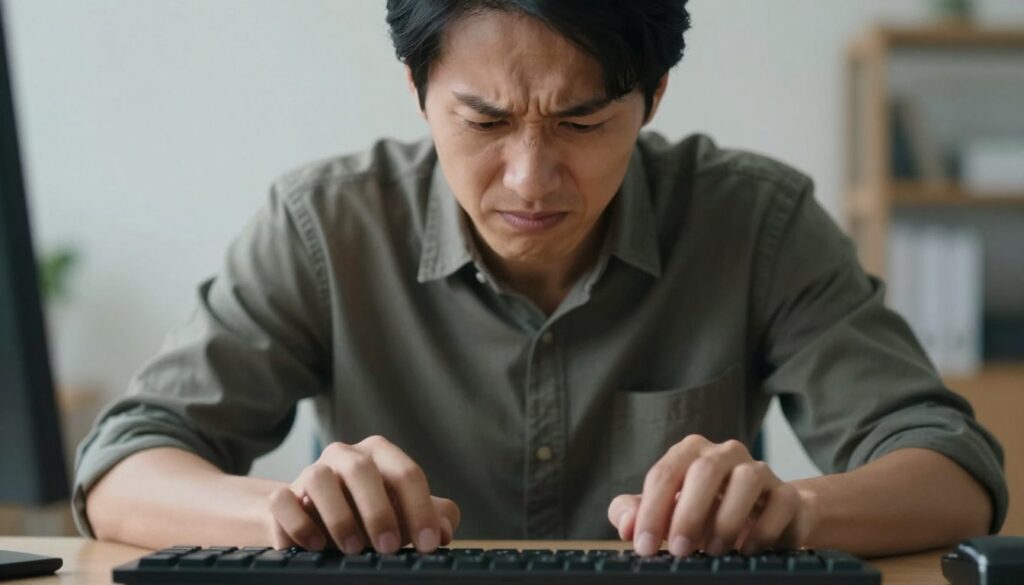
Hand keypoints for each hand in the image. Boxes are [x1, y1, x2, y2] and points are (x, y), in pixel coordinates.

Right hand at [265, 435, 459, 553]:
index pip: (407, 473)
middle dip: (378, 511)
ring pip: (319, 478)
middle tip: (389, 548)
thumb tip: (445, 529)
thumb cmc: (370, 514)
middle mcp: (345, 455)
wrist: (318, 519)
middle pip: (362, 469)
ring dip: (338, 516)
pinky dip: (298, 524)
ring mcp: (311, 471)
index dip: (421, 510)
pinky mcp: (283, 495)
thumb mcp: (403, 513)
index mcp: (380, 454)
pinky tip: (315, 546)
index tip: (428, 544)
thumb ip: (432, 516)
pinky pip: (283, 501)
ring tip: (353, 548)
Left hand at [608, 435, 811, 556]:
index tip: (644, 547)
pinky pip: (781, 502)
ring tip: (712, 549)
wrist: (762, 519)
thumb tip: (626, 525)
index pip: (664, 474)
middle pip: (705, 469)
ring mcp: (759, 470)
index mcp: (690, 453)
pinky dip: (764, 529)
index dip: (651, 511)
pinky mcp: (787, 494)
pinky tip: (747, 549)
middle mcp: (725, 454)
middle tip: (678, 549)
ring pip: (747, 478)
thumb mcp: (666, 513)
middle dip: (688, 512)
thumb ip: (637, 514)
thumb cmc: (704, 512)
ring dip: (727, 518)